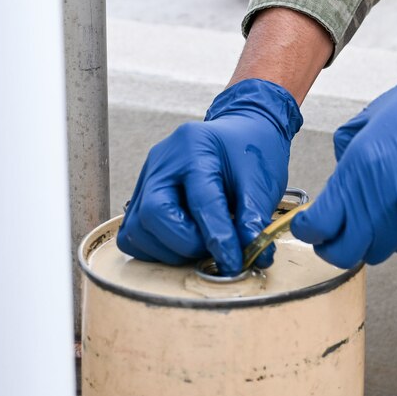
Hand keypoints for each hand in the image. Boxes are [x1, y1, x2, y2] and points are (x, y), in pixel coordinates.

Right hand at [116, 78, 301, 275]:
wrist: (238, 132)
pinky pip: (133, 235)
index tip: (234, 263)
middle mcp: (162, 162)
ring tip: (203, 243)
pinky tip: (184, 241)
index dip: (218, 237)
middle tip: (215, 249)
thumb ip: (254, 219)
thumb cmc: (250, 153)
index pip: (201, 201)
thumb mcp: (262, 180)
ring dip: (171, 250)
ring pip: (137, 231)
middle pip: (154, 214)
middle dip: (186, 243)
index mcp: (195, 147)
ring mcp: (146, 179)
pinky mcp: (140, 197)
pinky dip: (157, 248)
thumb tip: (256, 258)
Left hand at [290, 37, 396, 266]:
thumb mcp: (373, 115)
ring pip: (379, 252)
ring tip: (378, 211)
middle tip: (336, 232)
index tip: (309, 226)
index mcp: (362, 166)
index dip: (308, 231)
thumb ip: (347, 153)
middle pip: (345, 254)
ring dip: (371, 238)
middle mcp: (387, 196)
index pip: (320, 225)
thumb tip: (339, 184)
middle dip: (334, 246)